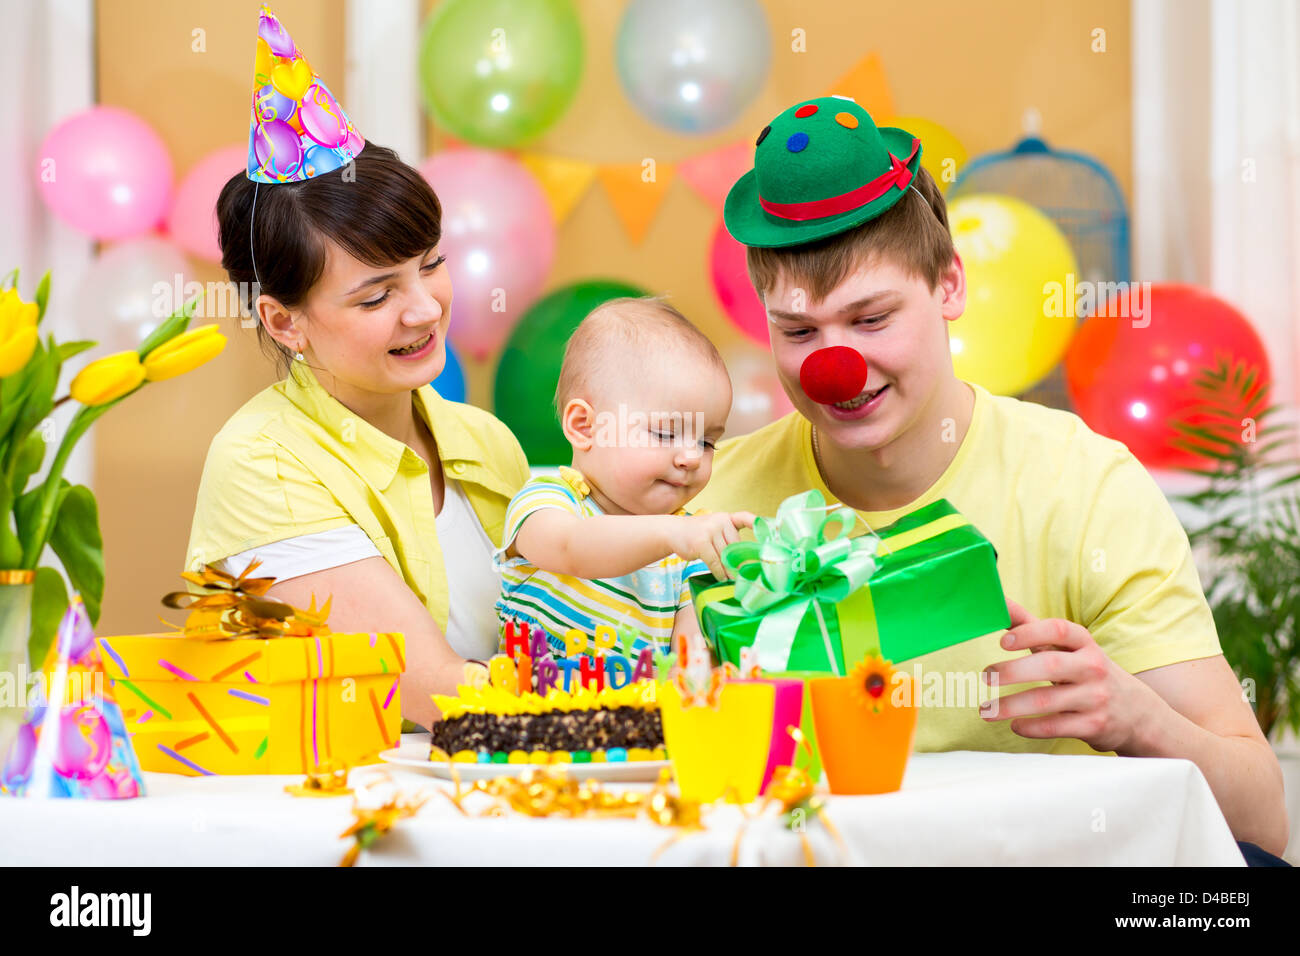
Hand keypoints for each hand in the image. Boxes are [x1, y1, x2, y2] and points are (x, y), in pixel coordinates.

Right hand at [669, 511, 755, 580]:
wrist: (672, 531)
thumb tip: (743, 565)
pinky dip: (719, 573)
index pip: (744, 518)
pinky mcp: (701, 543)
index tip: (770, 530)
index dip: (757, 523)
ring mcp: (710, 531)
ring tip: (733, 581)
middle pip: (735, 546)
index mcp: (726, 518)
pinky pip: (715, 562)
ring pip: (725, 556)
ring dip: (729, 571)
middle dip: (738, 562)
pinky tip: (721, 579)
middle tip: (746, 576)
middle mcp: (720, 521)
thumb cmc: (698, 534)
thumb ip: (728, 542)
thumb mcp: (714, 531)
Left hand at [979, 598, 1158, 752]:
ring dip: (1010, 706)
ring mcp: (1094, 697)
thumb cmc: (1087, 671)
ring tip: (985, 710)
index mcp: (1084, 643)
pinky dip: (1030, 728)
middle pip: (1049, 665)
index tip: (1002, 642)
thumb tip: (996, 602)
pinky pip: (1055, 726)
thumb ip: (1031, 626)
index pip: (1058, 630)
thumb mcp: (1068, 647)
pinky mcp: (1093, 725)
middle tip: (986, 676)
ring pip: (1046, 700)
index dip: (1029, 633)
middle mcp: (1092, 667)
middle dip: (1012, 671)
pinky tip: (1014, 725)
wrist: (1136, 712)